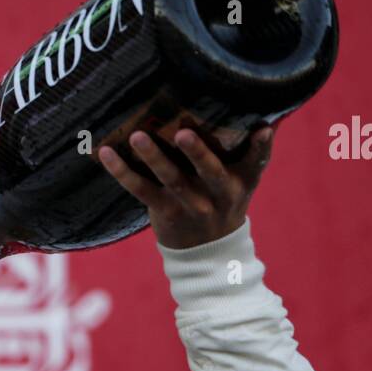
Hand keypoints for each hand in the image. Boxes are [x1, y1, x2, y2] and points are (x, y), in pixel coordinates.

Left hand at [96, 126, 274, 248]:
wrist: (208, 251)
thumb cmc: (225, 200)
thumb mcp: (244, 181)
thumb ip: (253, 152)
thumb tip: (265, 119)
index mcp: (240, 182)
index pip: (256, 163)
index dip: (261, 147)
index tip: (262, 129)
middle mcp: (217, 194)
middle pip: (210, 172)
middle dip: (197, 153)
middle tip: (182, 133)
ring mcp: (189, 205)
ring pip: (171, 179)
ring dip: (153, 157)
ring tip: (137, 136)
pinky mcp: (163, 211)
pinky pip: (140, 190)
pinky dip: (121, 172)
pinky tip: (106, 152)